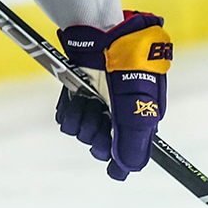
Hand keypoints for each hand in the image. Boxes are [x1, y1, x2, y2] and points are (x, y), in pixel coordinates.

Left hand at [55, 11, 171, 180]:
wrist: (103, 36)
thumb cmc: (128, 71)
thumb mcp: (138, 113)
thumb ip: (133, 147)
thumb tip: (124, 172)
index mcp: (141, 119)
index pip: (127, 154)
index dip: (116, 156)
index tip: (110, 154)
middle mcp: (118, 115)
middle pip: (100, 147)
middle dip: (96, 135)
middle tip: (99, 116)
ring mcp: (97, 104)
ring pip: (81, 133)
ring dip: (82, 119)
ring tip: (87, 99)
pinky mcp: (77, 94)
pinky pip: (67, 119)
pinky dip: (69, 110)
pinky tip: (75, 96)